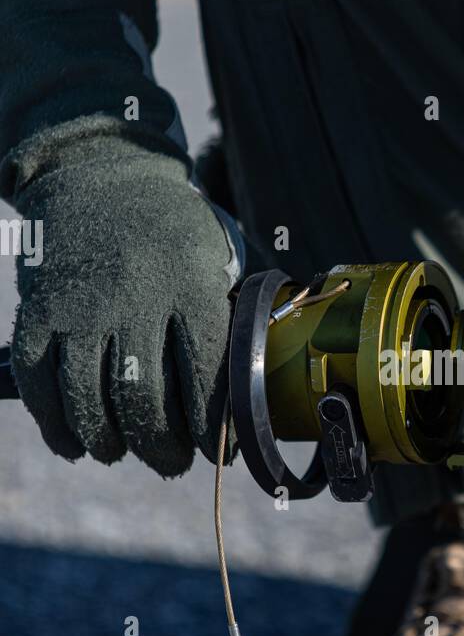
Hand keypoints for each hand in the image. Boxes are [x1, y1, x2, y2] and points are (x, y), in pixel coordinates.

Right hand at [11, 119, 239, 476]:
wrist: (102, 172)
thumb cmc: (173, 228)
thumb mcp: (217, 254)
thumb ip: (229, 314)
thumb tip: (252, 387)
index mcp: (191, 285)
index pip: (206, 377)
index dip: (210, 428)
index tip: (214, 450)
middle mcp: (134, 298)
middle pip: (144, 398)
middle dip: (159, 447)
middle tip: (169, 464)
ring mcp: (80, 306)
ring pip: (89, 399)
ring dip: (107, 441)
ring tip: (120, 452)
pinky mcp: (39, 310)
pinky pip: (40, 383)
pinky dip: (55, 424)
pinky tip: (74, 444)